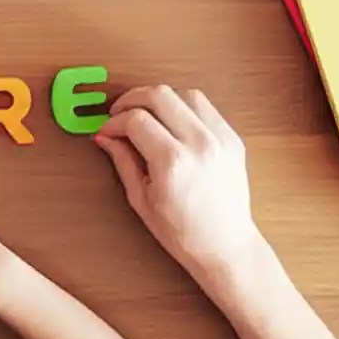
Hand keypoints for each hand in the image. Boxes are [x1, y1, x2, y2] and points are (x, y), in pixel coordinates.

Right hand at [94, 86, 262, 282]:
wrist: (225, 245)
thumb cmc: (183, 232)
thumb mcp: (141, 200)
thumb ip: (123, 161)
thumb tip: (105, 137)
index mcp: (173, 163)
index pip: (136, 120)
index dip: (115, 121)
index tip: (107, 130)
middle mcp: (199, 144)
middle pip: (160, 95)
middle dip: (133, 99)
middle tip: (120, 112)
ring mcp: (221, 139)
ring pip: (185, 93)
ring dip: (160, 98)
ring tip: (146, 114)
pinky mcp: (233, 139)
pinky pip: (205, 107)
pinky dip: (184, 106)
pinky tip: (171, 121)